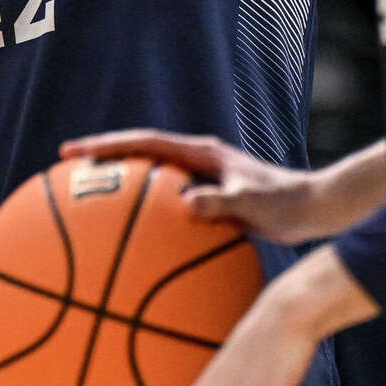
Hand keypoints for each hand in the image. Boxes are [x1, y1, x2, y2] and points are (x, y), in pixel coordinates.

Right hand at [60, 129, 331, 243]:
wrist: (318, 208)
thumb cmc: (287, 204)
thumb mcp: (250, 204)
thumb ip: (219, 203)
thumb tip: (185, 205)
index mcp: (202, 153)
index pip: (144, 142)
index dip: (108, 146)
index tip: (73, 153)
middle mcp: (199, 160)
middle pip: (140, 154)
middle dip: (104, 160)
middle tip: (67, 172)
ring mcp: (204, 178)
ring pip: (152, 179)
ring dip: (122, 186)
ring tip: (89, 205)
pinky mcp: (212, 198)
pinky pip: (169, 205)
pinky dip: (148, 215)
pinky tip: (136, 243)